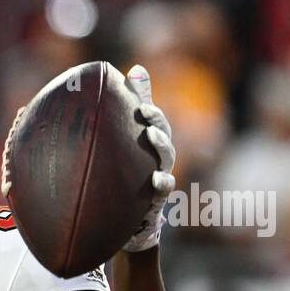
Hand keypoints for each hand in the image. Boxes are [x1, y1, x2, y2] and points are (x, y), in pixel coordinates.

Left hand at [123, 64, 175, 251]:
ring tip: (153, 140)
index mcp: (148, 146)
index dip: (151, 112)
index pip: (155, 123)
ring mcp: (157, 182)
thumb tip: (135, 68)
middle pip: (165, 142)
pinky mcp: (155, 203)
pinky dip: (162, 187)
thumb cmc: (124, 177)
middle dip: (159, 130)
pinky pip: (162, 194)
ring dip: (162, 150)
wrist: (122, 222)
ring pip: (166, 164)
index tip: (141, 107)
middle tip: (148, 123)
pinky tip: (156, 182)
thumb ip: (129, 109)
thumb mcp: (124, 143)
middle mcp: (156, 162)